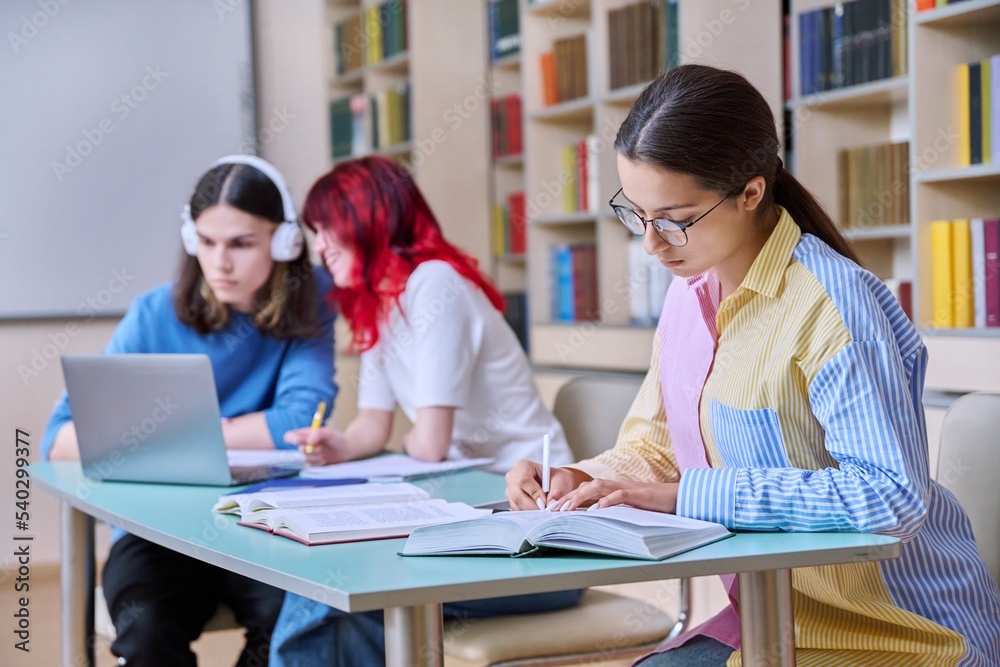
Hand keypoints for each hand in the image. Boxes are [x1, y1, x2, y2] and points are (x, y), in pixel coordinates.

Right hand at [283, 426, 349, 466]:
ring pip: (305, 459)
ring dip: (316, 457)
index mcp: (305, 434)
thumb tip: (309, 440)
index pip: (290, 436)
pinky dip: (318, 464)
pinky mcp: (313, 464)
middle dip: (310, 450)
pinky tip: (324, 460)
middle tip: (320, 449)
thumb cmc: (337, 438)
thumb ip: (318, 433)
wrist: (346, 450)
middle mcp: (305, 445)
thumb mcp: (329, 433)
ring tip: (324, 454)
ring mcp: (308, 455)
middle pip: (299, 449)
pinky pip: (310, 466)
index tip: (300, 441)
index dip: (292, 439)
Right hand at [504, 460, 592, 510]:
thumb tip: (551, 504)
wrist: (553, 482)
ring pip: (516, 505)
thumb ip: (557, 491)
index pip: (523, 480)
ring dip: (531, 510)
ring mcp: (509, 490)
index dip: (534, 493)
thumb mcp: (560, 480)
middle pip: (517, 495)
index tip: (544, 502)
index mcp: (523, 466)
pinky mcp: (511, 500)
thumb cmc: (556, 478)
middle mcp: (513, 477)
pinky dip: (528, 513)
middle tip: (546, 511)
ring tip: (543, 508)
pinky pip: (517, 510)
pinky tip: (537, 509)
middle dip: (532, 506)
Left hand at [550, 479, 678, 513]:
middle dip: (568, 498)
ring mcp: (626, 488)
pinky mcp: (637, 494)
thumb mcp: (627, 508)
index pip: (585, 490)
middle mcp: (615, 486)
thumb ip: (611, 510)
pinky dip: (607, 501)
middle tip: (554, 510)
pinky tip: (597, 509)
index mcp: (612, 489)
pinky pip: (619, 495)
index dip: (568, 498)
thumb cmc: (651, 504)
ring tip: (568, 509)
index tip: (553, 509)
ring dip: (581, 497)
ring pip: (598, 487)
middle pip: (586, 487)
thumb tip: (591, 518)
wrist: (675, 497)